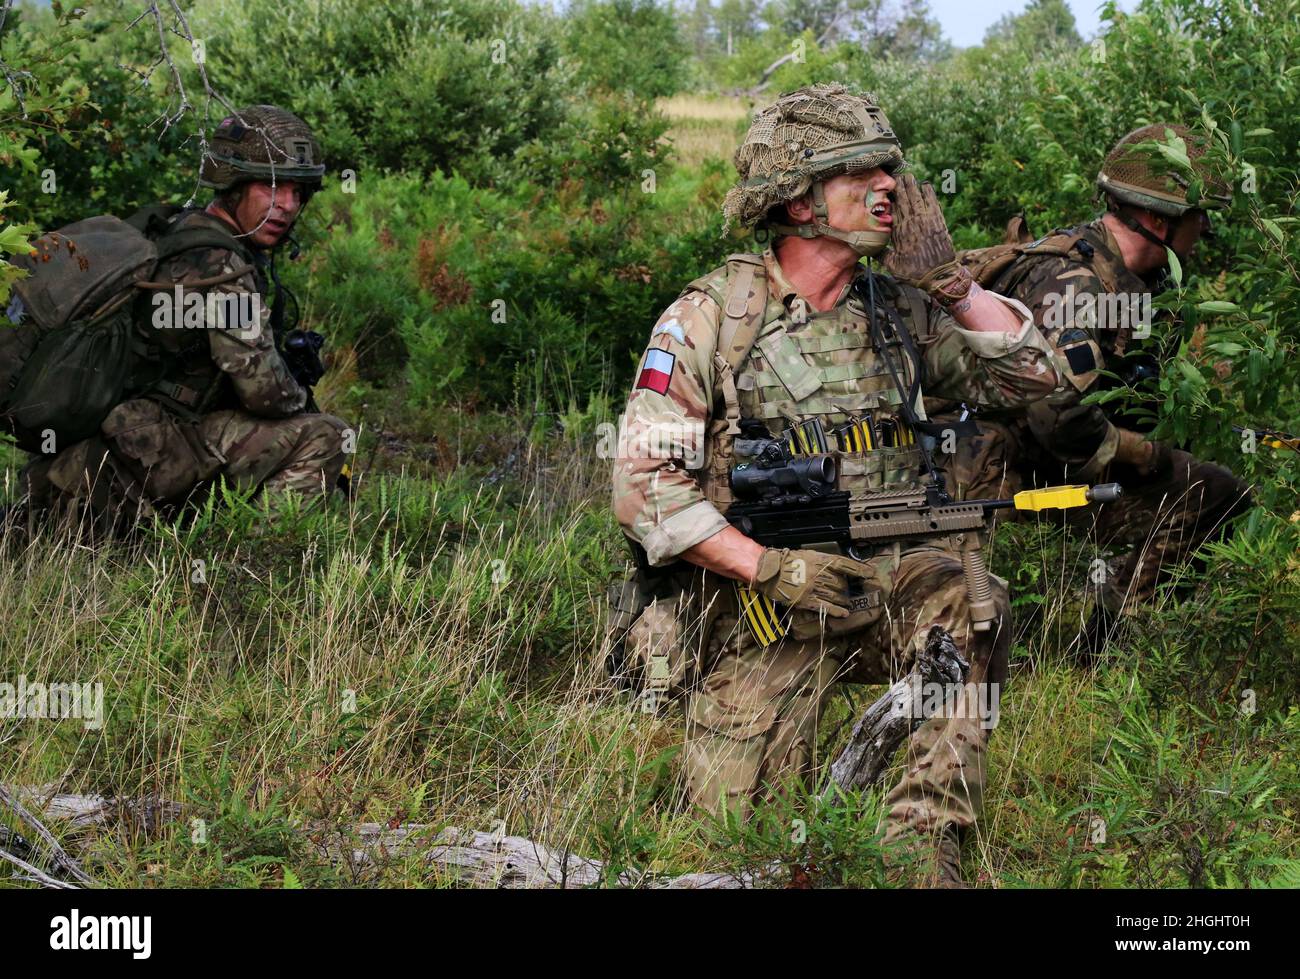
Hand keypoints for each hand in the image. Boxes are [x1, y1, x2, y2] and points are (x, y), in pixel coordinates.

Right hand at [750, 547, 874, 617]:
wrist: (770, 571)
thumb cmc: (787, 562)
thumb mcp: (808, 555)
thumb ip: (824, 561)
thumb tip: (839, 567)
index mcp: (820, 560)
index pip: (846, 565)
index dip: (860, 570)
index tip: (871, 573)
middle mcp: (819, 574)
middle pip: (842, 583)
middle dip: (848, 588)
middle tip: (851, 591)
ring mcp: (814, 588)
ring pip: (837, 595)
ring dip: (844, 600)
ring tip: (846, 601)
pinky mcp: (807, 600)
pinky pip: (826, 607)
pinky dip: (837, 611)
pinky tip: (844, 613)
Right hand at [882, 173, 955, 282]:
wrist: (939, 275)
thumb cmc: (914, 272)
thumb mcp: (892, 265)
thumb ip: (880, 254)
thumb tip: (865, 247)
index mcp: (898, 231)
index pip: (891, 208)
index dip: (888, 196)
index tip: (883, 187)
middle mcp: (911, 222)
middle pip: (904, 198)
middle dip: (899, 186)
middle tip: (895, 175)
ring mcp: (926, 219)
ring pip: (917, 196)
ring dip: (912, 185)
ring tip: (908, 176)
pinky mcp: (938, 220)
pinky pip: (932, 201)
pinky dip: (929, 192)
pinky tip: (925, 185)